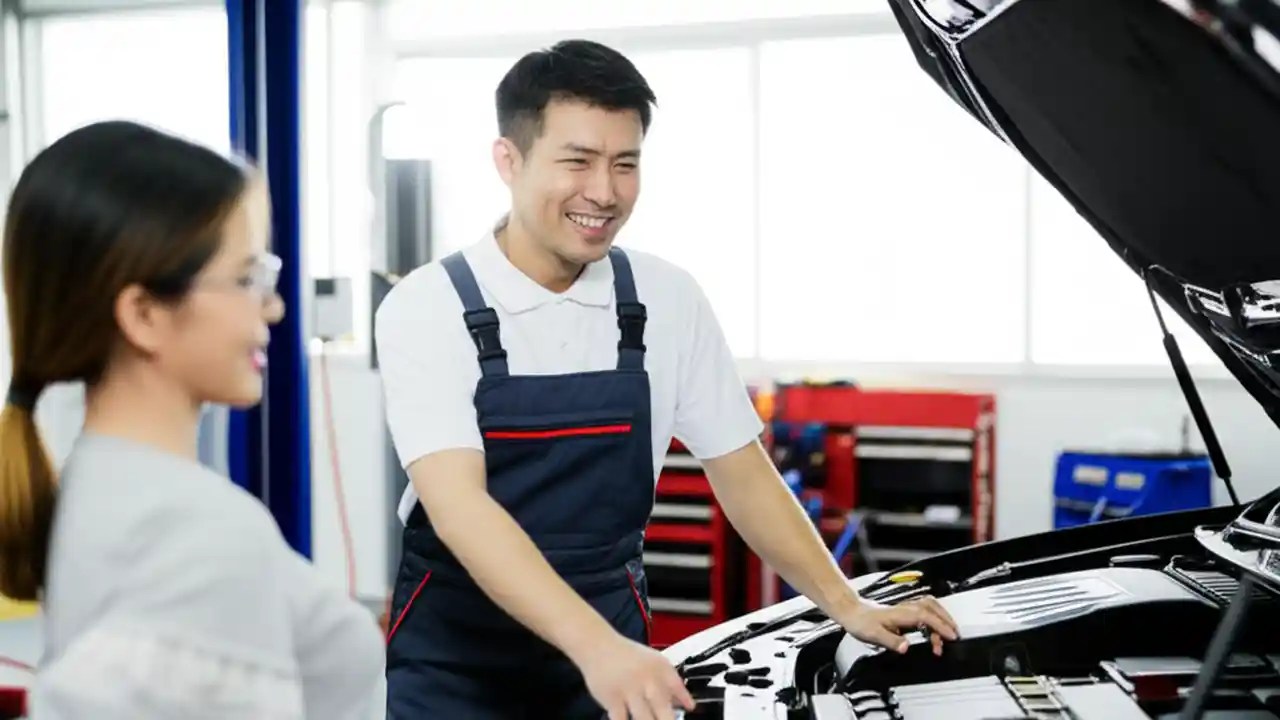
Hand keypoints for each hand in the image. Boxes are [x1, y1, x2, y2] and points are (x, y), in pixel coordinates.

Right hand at [578, 634, 695, 719]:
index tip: (689, 710)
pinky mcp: (612, 699)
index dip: (685, 701)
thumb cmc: (628, 657)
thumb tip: (687, 705)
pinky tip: (628, 719)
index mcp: (661, 669)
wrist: (598, 645)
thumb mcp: (654, 662)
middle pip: (664, 709)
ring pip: (644, 718)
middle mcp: (648, 680)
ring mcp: (630, 690)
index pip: (678, 687)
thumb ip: (670, 684)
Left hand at [835, 596, 958, 656]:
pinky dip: (935, 617)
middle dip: (947, 620)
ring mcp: (906, 608)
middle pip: (933, 607)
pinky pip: (925, 610)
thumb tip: (906, 647)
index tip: (951, 636)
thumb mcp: (873, 635)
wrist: (852, 611)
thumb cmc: (861, 622)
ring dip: (942, 617)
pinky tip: (934, 629)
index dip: (940, 625)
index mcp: (901, 614)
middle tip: (955, 635)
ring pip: (930, 606)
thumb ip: (891, 640)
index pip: (926, 617)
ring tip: (949, 633)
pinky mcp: (904, 610)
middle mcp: (906, 608)